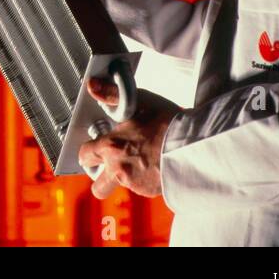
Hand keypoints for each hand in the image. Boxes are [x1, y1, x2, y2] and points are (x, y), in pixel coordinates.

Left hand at [77, 77, 177, 199]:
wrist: (195, 145)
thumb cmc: (167, 122)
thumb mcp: (138, 101)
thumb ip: (111, 94)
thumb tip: (92, 85)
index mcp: (110, 147)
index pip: (84, 156)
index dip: (89, 152)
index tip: (96, 146)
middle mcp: (118, 169)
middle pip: (97, 185)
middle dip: (100, 176)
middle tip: (111, 162)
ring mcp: (134, 184)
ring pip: (119, 188)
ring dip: (122, 179)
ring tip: (136, 162)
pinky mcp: (151, 193)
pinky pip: (139, 190)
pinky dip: (142, 181)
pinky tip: (153, 165)